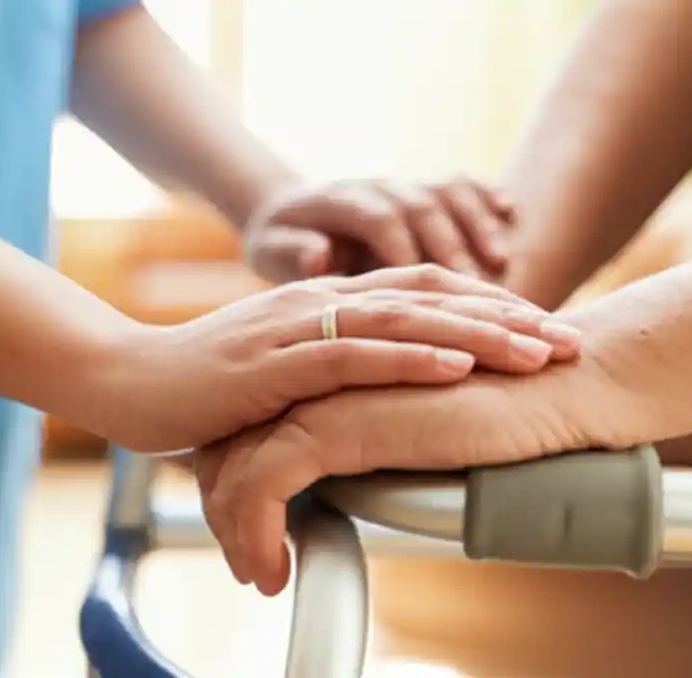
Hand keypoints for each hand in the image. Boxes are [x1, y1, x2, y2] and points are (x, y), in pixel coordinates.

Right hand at [89, 265, 579, 452]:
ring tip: (539, 351)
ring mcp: (295, 326)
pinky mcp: (271, 363)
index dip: (487, 303)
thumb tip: (383, 401)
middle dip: (505, 316)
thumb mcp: (282, 372)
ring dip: (478, 335)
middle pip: (430, 295)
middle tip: (569, 338)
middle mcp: (319, 301)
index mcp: (325, 300)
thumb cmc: (202, 387)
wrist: (122, 381)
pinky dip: (411, 360)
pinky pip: (352, 354)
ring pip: (404, 320)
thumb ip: (332, 374)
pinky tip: (459, 367)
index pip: (422, 289)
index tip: (543, 327)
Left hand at [195, 361, 636, 595]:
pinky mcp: (340, 421)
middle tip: (248, 561)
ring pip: (237, 464)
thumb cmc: (509, 410)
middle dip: (223, 506)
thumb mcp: (425, 428)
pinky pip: (266, 483)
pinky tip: (274, 573)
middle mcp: (321, 373)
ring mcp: (326, 393)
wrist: (561, 388)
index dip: (238, 474)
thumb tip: (363, 487)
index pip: (255, 422)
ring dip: (235, 530)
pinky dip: (256, 534)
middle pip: (232, 440)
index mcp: (338, 367)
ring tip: (258, 574)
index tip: (248, 529)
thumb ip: (387, 439)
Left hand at [243, 178, 514, 282]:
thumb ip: (292, 252)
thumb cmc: (279, 244)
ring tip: (503, 263)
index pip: (379, 219)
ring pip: (450, 192)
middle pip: (424, 208)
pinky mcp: (425, 188)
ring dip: (479, 225)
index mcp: (337, 199)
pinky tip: (513, 215)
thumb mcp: (268, 249)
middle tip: (478, 292)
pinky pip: (463, 183)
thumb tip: (321, 254)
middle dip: (454, 248)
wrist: (291, 212)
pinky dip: (487, 195)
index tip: (426, 291)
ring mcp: (405, 182)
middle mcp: (378, 183)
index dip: (406, 251)